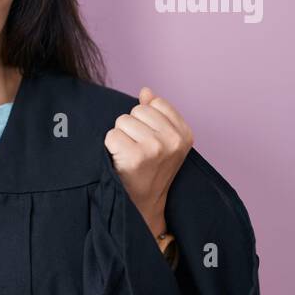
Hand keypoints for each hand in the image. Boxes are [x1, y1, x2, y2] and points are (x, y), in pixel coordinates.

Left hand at [104, 87, 193, 235]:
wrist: (143, 204)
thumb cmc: (150, 169)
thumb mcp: (163, 141)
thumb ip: (156, 113)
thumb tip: (146, 91)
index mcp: (184, 134)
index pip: (156, 103)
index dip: (145, 119)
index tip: (148, 140)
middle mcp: (174, 140)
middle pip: (137, 110)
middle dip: (131, 127)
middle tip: (136, 150)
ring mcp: (156, 148)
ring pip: (122, 121)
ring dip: (120, 137)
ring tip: (128, 155)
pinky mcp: (136, 156)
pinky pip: (111, 135)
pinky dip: (110, 147)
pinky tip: (120, 161)